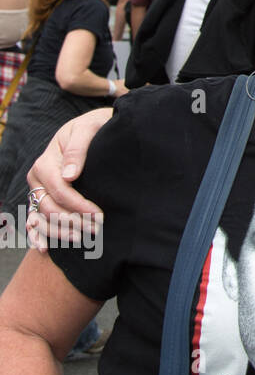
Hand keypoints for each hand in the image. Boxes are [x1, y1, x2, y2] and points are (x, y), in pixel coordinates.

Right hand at [24, 108, 113, 251]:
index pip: (60, 190)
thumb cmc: (94, 126)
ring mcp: (39, 189)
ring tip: (80, 239)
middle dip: (72, 221)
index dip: (78, 206)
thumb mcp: (88, 128)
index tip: (99, 216)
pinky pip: (36, 218)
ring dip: (59, 231)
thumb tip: (70, 175)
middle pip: (50, 207)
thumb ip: (79, 148)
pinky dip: (37, 234)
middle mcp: (38, 177)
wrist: (94, 126)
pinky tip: (44, 248)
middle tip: (96, 230)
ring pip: (42, 216)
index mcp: (46, 162)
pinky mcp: (44, 196)